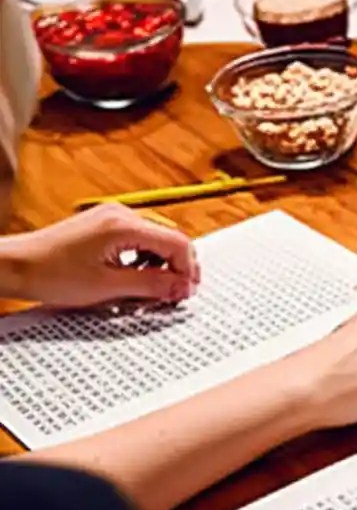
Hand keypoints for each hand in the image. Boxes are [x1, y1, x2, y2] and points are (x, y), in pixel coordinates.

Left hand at [1, 204, 198, 306]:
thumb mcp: (108, 287)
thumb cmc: (51, 274)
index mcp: (124, 225)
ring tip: (155, 290)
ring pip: (157, 239)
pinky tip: (138, 278)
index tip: (185, 294)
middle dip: (178, 267)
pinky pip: (140, 239)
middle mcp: (122, 214)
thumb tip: (182, 287)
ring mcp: (113, 217)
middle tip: (175, 295)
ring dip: (162, 264)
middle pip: (170, 238)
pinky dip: (146, 259)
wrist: (15, 266)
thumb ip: (152, 285)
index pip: (177, 242)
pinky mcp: (105, 226)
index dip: (187, 270)